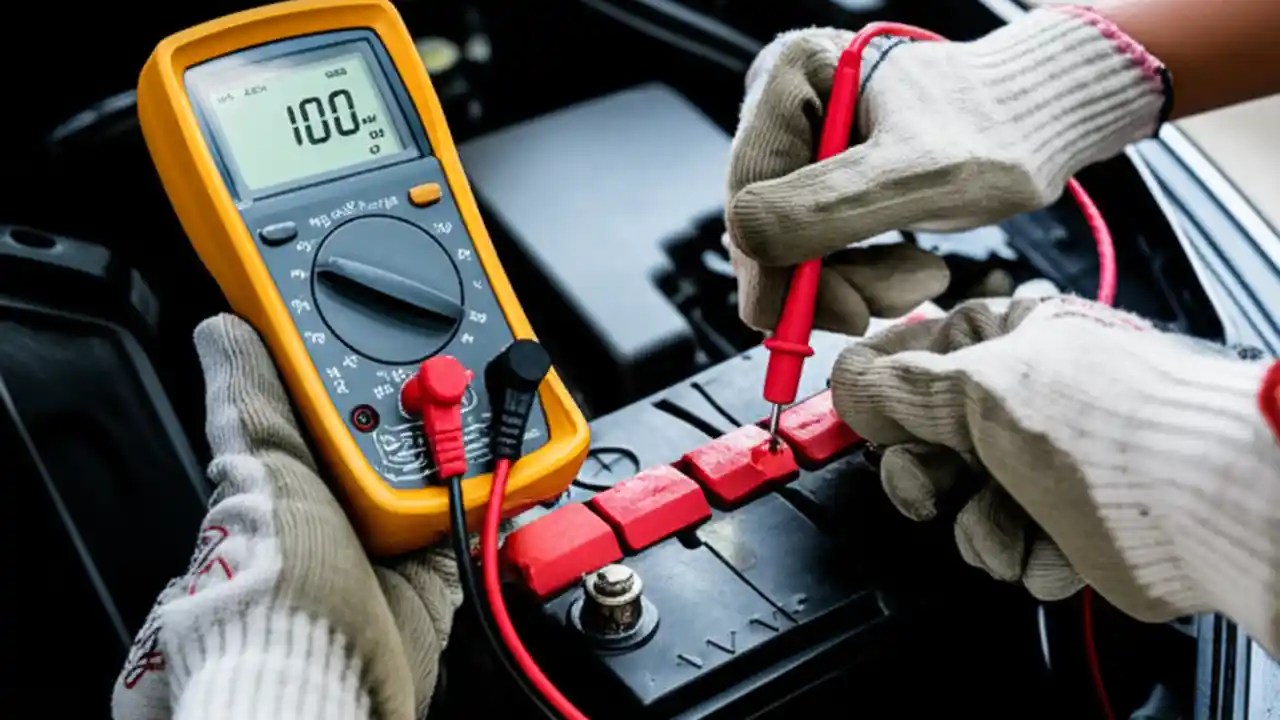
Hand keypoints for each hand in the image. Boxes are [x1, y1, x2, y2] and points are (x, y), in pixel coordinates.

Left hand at [113, 315, 460, 719]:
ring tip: (487, 411)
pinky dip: (496, 493)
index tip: (393, 336)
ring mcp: (392, 536)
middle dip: (431, 402)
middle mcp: (345, 503)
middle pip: (400, 431)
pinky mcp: (436, 567)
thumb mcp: (261, 465)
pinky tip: (509, 468)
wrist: (332, 665)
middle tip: (454, 376)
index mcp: (297, 472)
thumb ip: (250, 399)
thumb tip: (224, 331)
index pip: (338, 401)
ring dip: (469, 444)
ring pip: (443, 468)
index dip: (367, 367)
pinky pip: (476, 517)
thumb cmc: (282, 580)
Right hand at [726, 8, 1166, 334]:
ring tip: (922, 278)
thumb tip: (746, 239)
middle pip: (761, 222)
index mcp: (795, 74)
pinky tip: (914, 272)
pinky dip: (864, 281)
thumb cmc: (998, 132)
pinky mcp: (823, 188)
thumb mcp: (916, 175)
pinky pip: (818, 257)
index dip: (767, 259)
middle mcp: (786, 109)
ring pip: (790, 250)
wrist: (1042, 129)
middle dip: (820, 279)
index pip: (749, 183)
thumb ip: (826, 207)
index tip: (798, 317)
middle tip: (869, 311)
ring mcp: (802, 150)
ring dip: (852, 287)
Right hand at [830, 295, 1276, 624]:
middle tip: (928, 487)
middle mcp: (1029, 399)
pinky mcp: (1068, 527)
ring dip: (980, 524)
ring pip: (962, 506)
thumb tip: (845, 380)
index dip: (877, 391)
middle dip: (924, 475)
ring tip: (1017, 517)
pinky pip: (1009, 548)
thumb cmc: (1107, 424)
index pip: (916, 354)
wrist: (1197, 505)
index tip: (853, 420)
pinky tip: (1056, 542)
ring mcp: (1049, 465)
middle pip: (928, 441)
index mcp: (1012, 339)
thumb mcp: (977, 386)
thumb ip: (898, 385)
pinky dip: (1025, 554)